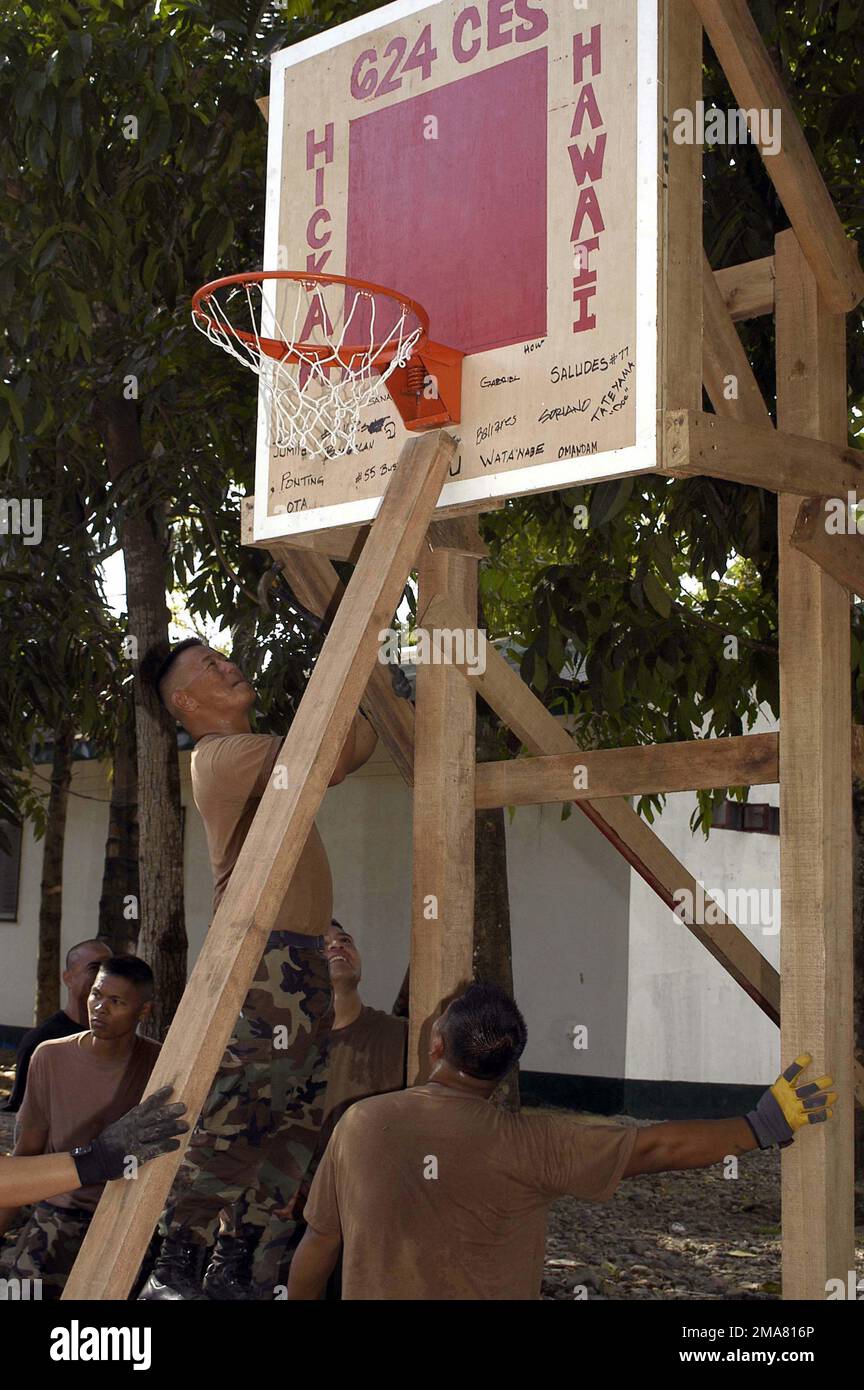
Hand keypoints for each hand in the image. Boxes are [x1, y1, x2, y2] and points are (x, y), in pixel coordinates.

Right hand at [73, 1086, 188, 1184]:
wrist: (96, 1161)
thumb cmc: (109, 1143)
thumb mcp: (119, 1126)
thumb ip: (133, 1120)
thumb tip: (150, 1112)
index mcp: (129, 1119)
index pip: (147, 1104)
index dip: (159, 1096)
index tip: (171, 1089)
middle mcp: (133, 1128)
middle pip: (155, 1116)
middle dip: (171, 1111)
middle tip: (183, 1107)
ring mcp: (135, 1141)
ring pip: (158, 1131)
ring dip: (173, 1127)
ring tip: (185, 1125)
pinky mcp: (137, 1155)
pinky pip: (156, 1148)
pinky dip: (167, 1145)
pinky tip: (176, 1144)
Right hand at [745, 1054, 836, 1148]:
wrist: (765, 1123)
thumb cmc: (772, 1104)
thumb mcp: (775, 1090)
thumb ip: (785, 1082)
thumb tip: (796, 1069)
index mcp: (781, 1087)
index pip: (790, 1074)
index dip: (798, 1065)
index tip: (808, 1056)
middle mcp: (788, 1097)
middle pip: (805, 1090)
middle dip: (818, 1085)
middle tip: (830, 1079)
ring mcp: (793, 1109)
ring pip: (811, 1103)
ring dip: (824, 1099)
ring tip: (835, 1095)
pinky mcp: (797, 1120)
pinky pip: (811, 1118)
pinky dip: (821, 1115)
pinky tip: (829, 1112)